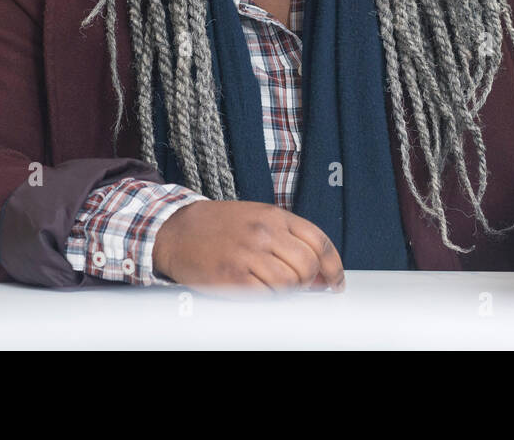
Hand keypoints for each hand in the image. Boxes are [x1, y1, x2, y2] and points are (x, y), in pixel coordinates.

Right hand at [151, 199, 345, 296]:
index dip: (333, 267)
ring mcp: (248, 254)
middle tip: (300, 288)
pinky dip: (267, 298)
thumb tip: (321, 274)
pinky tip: (256, 291)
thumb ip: (289, 239)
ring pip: (290, 283)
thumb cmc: (220, 226)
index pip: (320, 241)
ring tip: (272, 287)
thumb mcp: (258, 218)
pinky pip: (266, 295)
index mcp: (275, 216)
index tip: (336, 283)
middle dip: (310, 282)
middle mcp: (265, 232)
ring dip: (288, 292)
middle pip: (308, 265)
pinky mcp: (232, 277)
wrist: (176, 230)